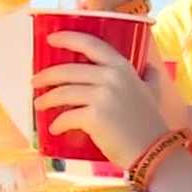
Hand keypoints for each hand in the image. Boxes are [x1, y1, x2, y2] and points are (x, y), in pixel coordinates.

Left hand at [32, 31, 169, 168]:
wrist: (155, 152)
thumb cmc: (151, 125)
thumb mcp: (152, 92)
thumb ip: (148, 77)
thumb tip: (149, 68)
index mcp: (122, 67)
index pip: (91, 44)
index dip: (68, 38)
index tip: (51, 39)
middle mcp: (111, 77)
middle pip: (69, 70)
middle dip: (47, 75)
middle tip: (35, 81)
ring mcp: (102, 96)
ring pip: (63, 92)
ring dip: (47, 99)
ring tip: (39, 104)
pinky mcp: (94, 117)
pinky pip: (67, 116)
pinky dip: (58, 123)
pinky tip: (55, 128)